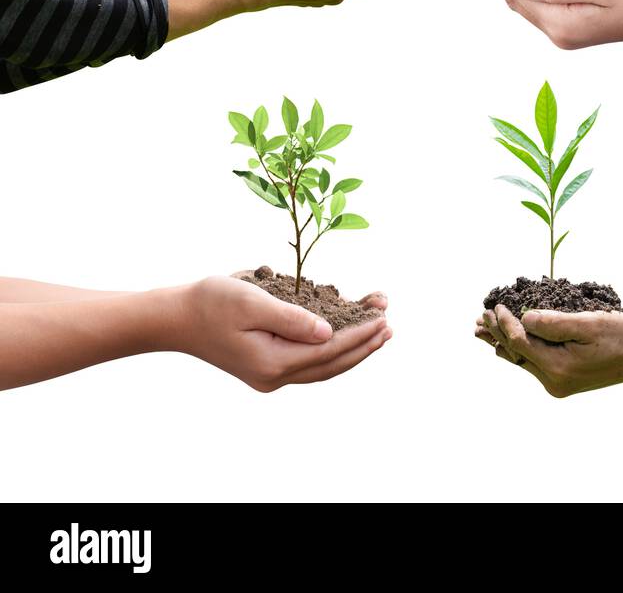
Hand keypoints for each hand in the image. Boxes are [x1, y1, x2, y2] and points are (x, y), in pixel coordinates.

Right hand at [178, 276, 389, 390]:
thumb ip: (291, 318)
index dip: (359, 333)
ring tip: (376, 333)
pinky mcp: (265, 367)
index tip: (382, 317)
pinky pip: (307, 363)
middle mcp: (274, 376)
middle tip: (389, 325)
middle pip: (331, 364)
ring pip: (321, 367)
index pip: (329, 349)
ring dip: (351, 349)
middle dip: (363, 345)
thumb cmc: (212, 302)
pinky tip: (340, 339)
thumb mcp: (252, 302)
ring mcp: (269, 376)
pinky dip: (329, 351)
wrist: (177, 318)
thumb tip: (327, 333)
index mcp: (273, 361)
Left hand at [475, 305, 622, 397]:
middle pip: (515, 353)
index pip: (519, 341)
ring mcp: (556, 384)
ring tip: (480, 330)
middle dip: (495, 333)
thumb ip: (552, 322)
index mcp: (558, 368)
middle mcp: (553, 381)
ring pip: (520, 359)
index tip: (495, 304)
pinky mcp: (560, 381)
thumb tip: (523, 319)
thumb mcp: (587, 323)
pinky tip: (504, 343)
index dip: (504, 322)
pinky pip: (531, 364)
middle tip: (478, 317)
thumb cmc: (617, 336)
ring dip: (501, 341)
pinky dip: (517, 349)